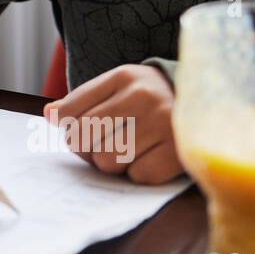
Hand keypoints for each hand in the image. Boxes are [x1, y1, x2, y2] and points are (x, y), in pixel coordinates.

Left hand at [44, 64, 183, 183]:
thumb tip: (48, 116)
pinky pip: (137, 176)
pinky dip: (137, 173)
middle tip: (99, 144)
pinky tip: (148, 157)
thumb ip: (82, 100)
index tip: (71, 130)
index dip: (65, 127)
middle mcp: (143, 97)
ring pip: (107, 161)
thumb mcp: (118, 86)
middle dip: (85, 147)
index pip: (72, 110)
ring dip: (111, 162)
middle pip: (85, 137)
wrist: (205, 103)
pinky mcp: (178, 153)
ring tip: (126, 150)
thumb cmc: (150, 98)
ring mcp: (164, 124)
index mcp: (124, 77)